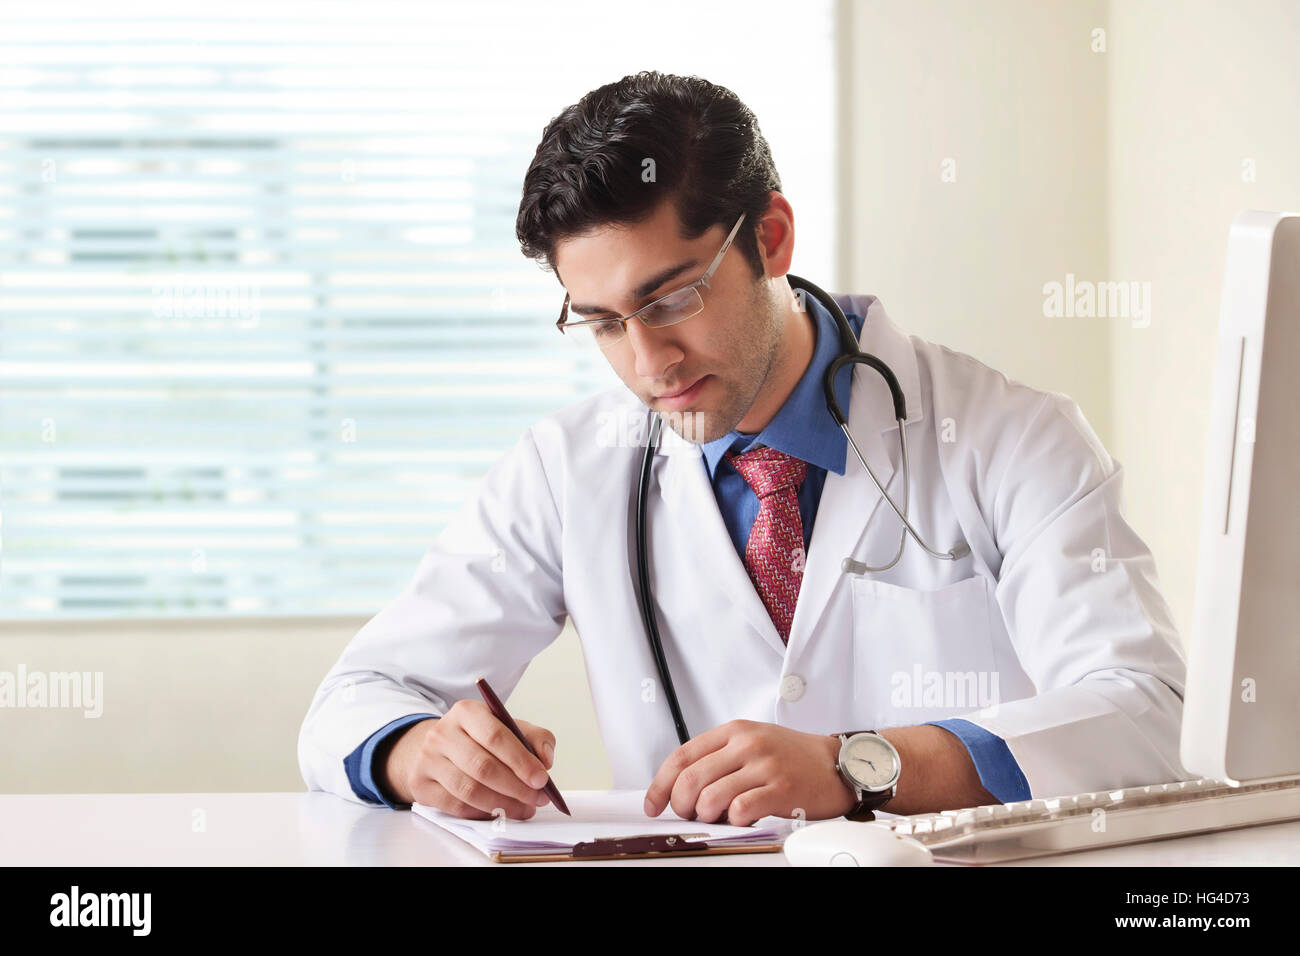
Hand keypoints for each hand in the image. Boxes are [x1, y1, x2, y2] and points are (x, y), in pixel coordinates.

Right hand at [378, 698, 555, 819]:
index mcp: (466, 711)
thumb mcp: (507, 727)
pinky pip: (456, 806)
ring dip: (502, 805)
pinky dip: (483, 813)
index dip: (521, 760)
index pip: (496, 736)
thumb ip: (534, 738)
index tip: (542, 779)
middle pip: (483, 766)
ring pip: (469, 790)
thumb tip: (545, 760)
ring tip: (524, 809)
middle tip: (537, 799)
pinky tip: (500, 812)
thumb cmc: (479, 739)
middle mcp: (442, 733)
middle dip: (516, 787)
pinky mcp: (421, 784)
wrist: (438, 748)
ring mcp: (427, 760)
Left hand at [642, 720, 856, 825]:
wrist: (840, 764)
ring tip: (720, 816)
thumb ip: (719, 757)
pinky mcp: (781, 789)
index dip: (661, 784)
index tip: (654, 804)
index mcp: (734, 731)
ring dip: (707, 816)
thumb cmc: (794, 756)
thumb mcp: (753, 741)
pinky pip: (740, 810)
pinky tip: (742, 818)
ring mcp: (764, 766)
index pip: (682, 756)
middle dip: (681, 806)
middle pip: (690, 779)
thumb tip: (681, 785)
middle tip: (689, 815)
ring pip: (710, 798)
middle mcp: (747, 744)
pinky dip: (734, 821)